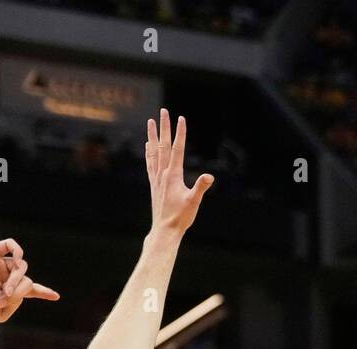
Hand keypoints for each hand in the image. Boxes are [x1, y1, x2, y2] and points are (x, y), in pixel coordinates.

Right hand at [0, 238, 59, 323]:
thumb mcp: (3, 312)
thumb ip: (18, 299)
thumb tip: (20, 280)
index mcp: (11, 291)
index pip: (31, 289)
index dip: (44, 292)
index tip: (55, 296)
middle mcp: (7, 276)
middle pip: (27, 278)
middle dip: (20, 290)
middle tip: (6, 297)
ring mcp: (0, 264)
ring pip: (20, 266)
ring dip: (17, 280)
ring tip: (5, 291)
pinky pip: (10, 245)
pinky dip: (18, 251)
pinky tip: (17, 260)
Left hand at [146, 108, 213, 235]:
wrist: (164, 230)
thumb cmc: (181, 217)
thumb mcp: (194, 202)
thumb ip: (201, 188)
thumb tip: (209, 177)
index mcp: (173, 175)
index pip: (177, 149)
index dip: (180, 133)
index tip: (181, 118)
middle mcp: (163, 173)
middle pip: (163, 145)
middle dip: (164, 127)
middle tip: (163, 111)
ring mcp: (157, 178)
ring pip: (154, 152)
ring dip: (152, 135)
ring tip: (150, 122)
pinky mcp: (154, 184)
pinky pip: (150, 163)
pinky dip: (149, 152)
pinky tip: (147, 146)